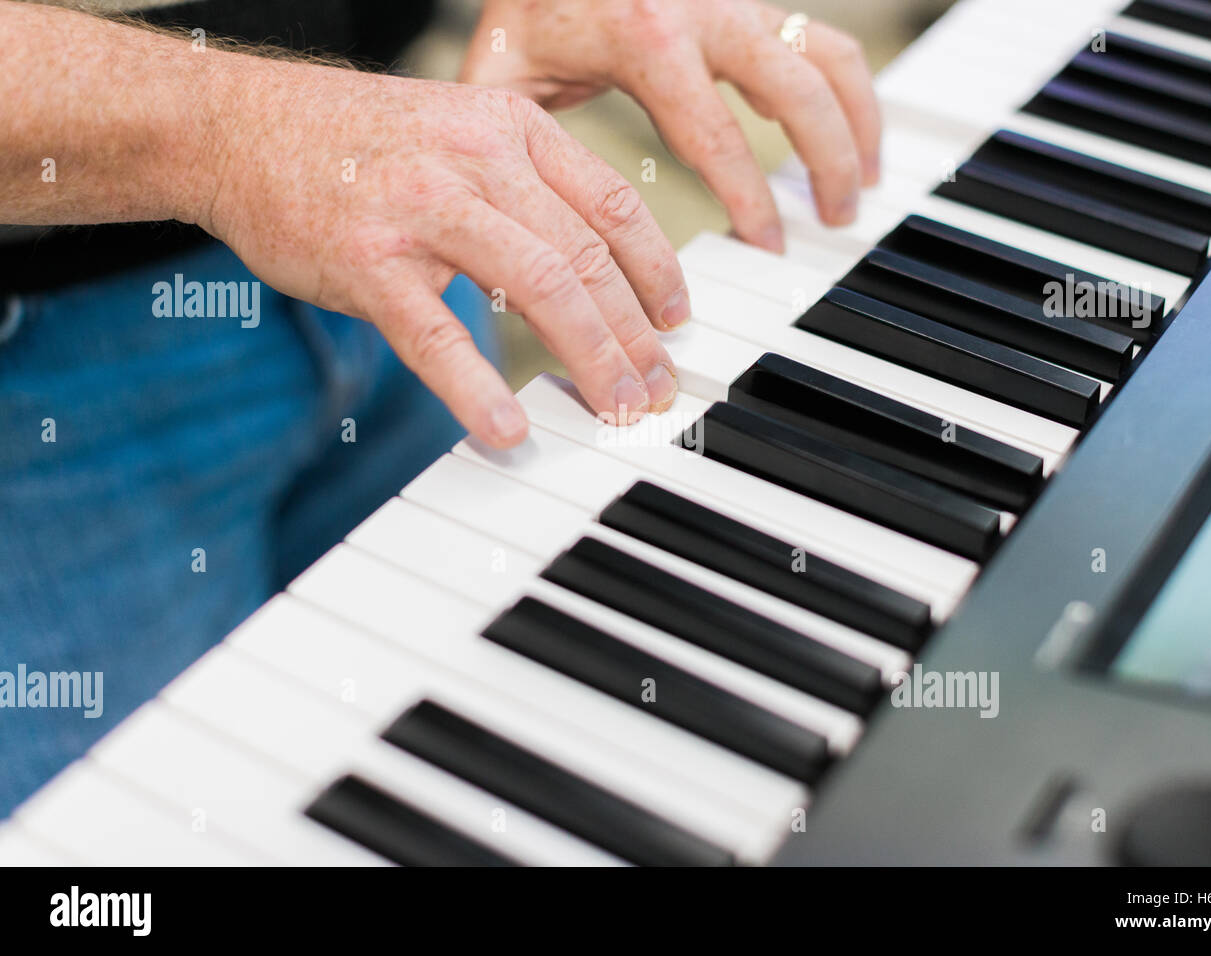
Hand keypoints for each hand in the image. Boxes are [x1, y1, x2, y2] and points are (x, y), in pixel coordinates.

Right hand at [195, 62, 687, 447]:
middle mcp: (479, 159)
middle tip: (657, 390)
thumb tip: (590, 266)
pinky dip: (477, 390)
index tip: (677, 323)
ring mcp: (424, 207)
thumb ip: (524, 184)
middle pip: (587, 257)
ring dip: (591, 359)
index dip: (658, 272)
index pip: (612, 206)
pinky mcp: (368, 260)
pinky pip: (437, 335)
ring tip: (615, 412)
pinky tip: (508, 432)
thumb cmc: (358, 143)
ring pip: (539, 287)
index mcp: (512, 128)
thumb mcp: (458, 130)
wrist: (240, 125)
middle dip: (635, 335)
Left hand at [461, 0, 880, 251]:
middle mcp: (706, 11)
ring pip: (828, 57)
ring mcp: (738, 1)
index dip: (750, 199)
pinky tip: (851, 133)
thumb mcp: (503, 68)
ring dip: (856, 122)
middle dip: (825, 164)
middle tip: (831, 223)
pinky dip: (850, 89)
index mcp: (648, 38)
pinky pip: (823, 40)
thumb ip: (513, 144)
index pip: (717, 136)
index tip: (766, 245)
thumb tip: (512, 222)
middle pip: (798, 93)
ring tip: (863, 182)